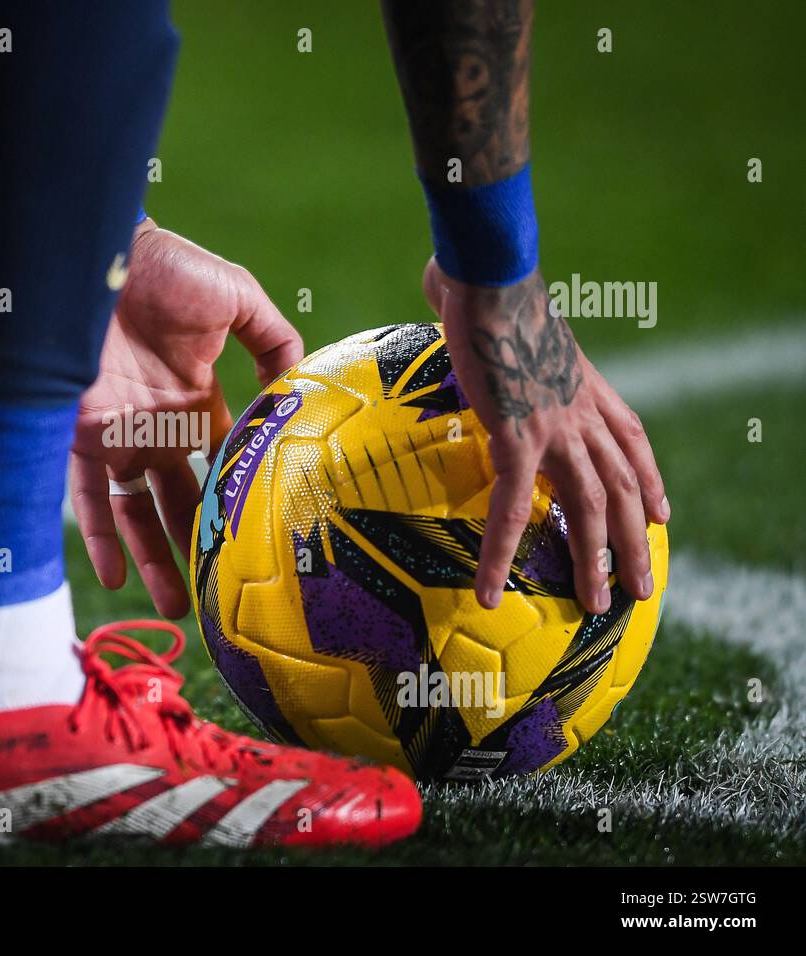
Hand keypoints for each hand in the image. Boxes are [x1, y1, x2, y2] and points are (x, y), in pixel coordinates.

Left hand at [71, 219, 302, 617]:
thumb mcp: (234, 296)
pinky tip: (115, 579)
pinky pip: (86, 499)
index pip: (224, 460)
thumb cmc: (164, 268)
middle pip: (183, 499)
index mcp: (197, 399)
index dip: (241, 496)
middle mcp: (159, 426)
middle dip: (201, 543)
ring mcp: (118, 435)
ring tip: (177, 605)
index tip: (264, 538)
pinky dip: (99, 539)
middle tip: (220, 592)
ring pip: (138, 512)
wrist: (93, 256)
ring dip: (155, 558)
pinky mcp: (79, 436)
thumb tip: (298, 386)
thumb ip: (271, 337)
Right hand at [422, 258, 669, 613]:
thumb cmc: (489, 281)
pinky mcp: (517, 440)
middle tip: (644, 585)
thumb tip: (452, 295)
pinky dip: (500, 553)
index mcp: (584, 384)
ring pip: (590, 507)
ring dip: (596, 560)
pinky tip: (488, 589)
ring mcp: (555, 429)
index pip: (630, 439)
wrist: (492, 274)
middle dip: (637, 540)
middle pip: (624, 486)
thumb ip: (495, 321)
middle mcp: (580, 411)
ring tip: (600, 603)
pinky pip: (512, 509)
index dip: (650, 479)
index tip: (662, 514)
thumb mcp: (510, 314)